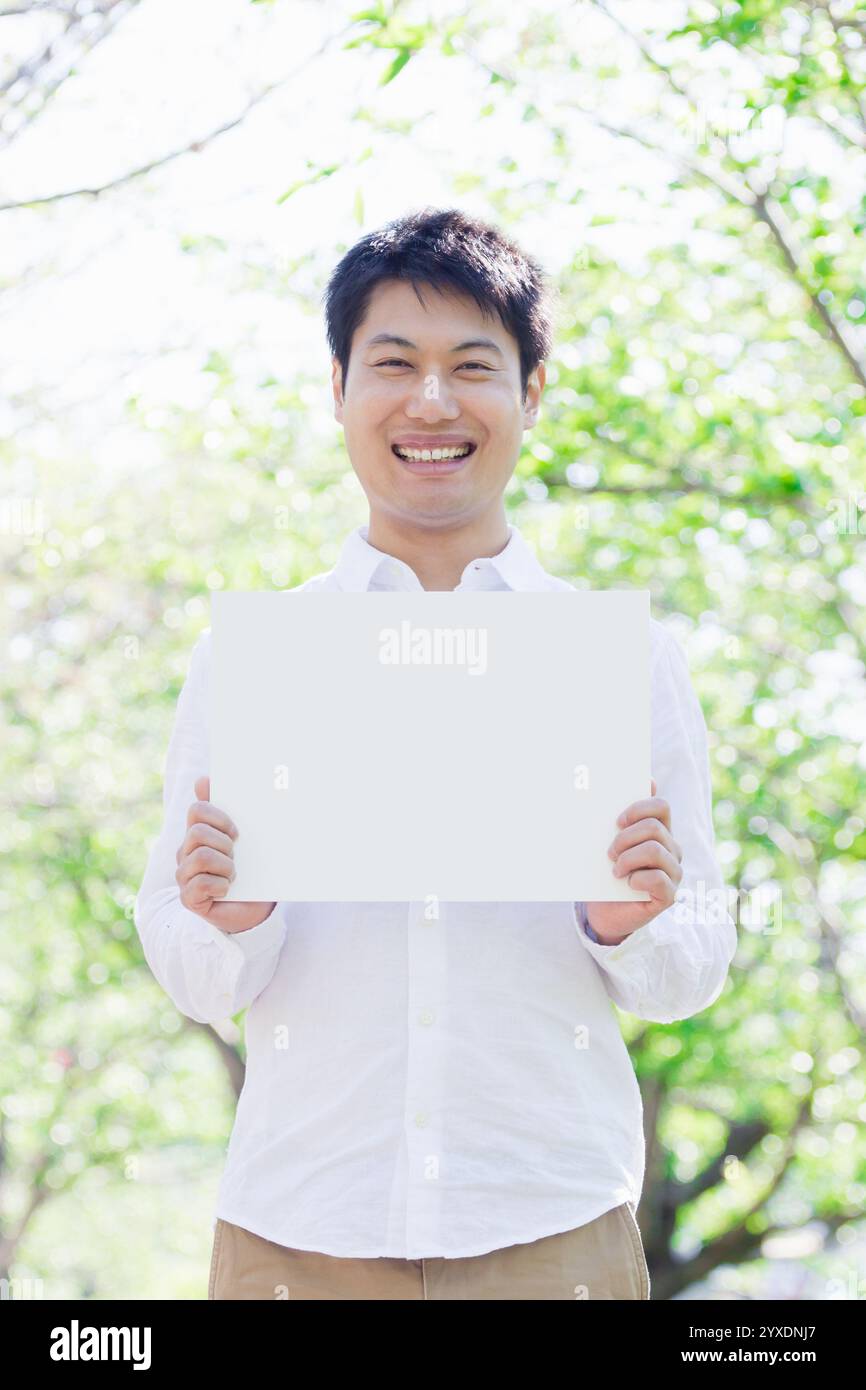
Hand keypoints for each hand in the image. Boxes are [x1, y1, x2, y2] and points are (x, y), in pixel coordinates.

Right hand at [175, 775, 276, 933]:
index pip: (197, 809)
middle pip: (198, 832)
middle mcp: (186, 851)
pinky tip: (227, 889)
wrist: (254, 908)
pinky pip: (201, 884)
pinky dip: (221, 886)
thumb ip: (233, 808)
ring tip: (233, 875)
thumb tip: (204, 779)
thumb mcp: (248, 838)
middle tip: (236, 856)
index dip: (220, 816)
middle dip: (225, 843)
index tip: (237, 831)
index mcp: (198, 832)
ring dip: (226, 866)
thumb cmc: (250, 869)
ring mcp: (184, 874)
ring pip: (202, 856)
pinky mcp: (188, 897)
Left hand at [584, 779, 682, 944]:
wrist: (604, 912)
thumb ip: (618, 820)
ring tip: (615, 870)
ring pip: (654, 850)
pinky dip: (637, 879)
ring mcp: (674, 872)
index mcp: (660, 831)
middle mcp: (672, 849)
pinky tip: (628, 883)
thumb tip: (632, 786)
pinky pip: (658, 878)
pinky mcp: (670, 894)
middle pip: (654, 827)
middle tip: (609, 852)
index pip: (661, 807)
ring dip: (628, 859)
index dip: (638, 808)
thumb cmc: (606, 874)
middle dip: (625, 838)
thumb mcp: (609, 844)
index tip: (617, 821)